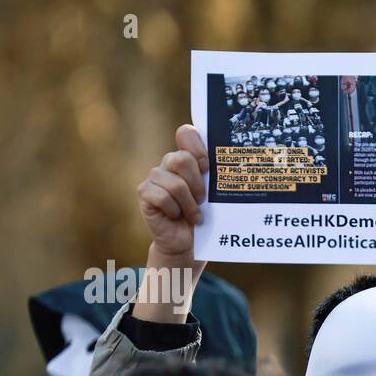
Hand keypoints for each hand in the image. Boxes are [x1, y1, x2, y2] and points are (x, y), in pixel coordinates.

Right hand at [137, 124, 207, 258]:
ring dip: (189, 204)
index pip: (187, 134)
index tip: (207, 167)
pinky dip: (175, 211)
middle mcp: (168, 163)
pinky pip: (162, 197)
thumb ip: (217, 175)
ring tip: (194, 215)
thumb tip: (232, 160)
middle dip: (197, 185)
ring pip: (175, 184)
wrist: (188, 242)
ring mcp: (154, 176)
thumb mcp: (215, 194)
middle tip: (203, 201)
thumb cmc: (205, 216)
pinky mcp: (144, 192)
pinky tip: (177, 217)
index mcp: (187, 157)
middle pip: (183, 159)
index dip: (198, 148)